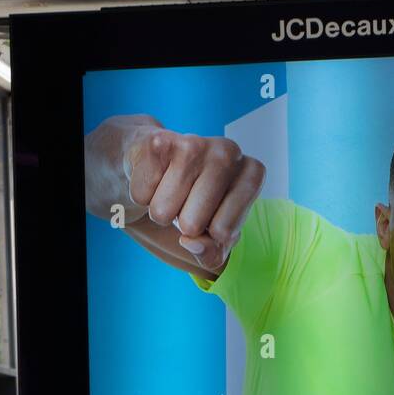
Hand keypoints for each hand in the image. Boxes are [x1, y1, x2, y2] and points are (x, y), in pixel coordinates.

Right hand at [122, 123, 264, 271]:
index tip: (213, 221)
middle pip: (191, 224)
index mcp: (252, 175)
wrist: (162, 166)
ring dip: (161, 212)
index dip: (210, 237)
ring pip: (162, 211)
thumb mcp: (214, 240)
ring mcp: (194, 142)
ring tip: (172, 192)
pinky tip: (156, 179)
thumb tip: (191, 242)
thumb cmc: (198, 206)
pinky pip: (141, 195)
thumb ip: (211, 254)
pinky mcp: (159, 140)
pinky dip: (142, 196)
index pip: (224, 232)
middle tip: (188, 205)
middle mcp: (229, 153)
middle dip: (182, 225)